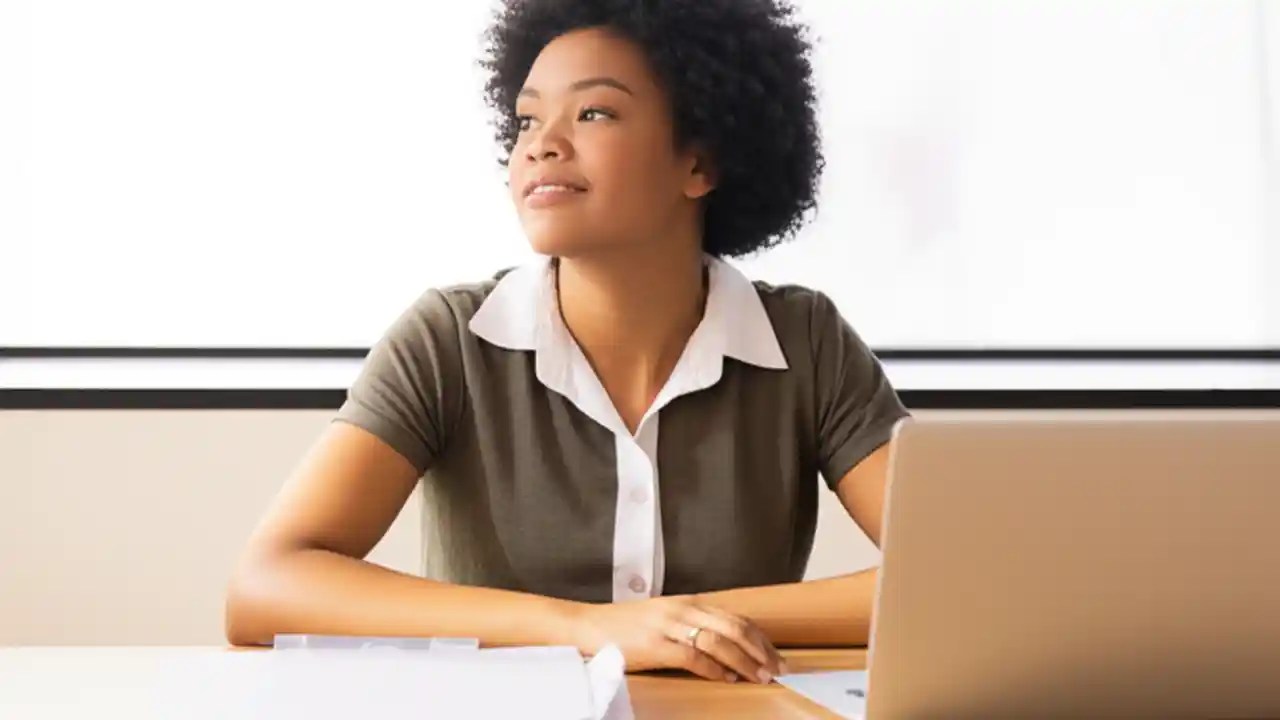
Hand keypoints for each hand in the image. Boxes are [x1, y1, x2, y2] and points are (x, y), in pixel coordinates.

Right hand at [569, 595, 786, 682]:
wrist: (589, 626)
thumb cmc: (626, 626)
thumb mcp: (665, 617)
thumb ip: (693, 625)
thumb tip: (727, 646)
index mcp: (688, 602)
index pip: (735, 618)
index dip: (760, 637)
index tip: (775, 655)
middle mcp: (682, 610)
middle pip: (733, 627)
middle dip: (760, 650)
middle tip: (776, 668)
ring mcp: (668, 626)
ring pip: (718, 641)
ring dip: (743, 661)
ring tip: (758, 676)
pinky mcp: (655, 645)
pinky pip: (692, 657)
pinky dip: (713, 669)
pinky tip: (726, 678)